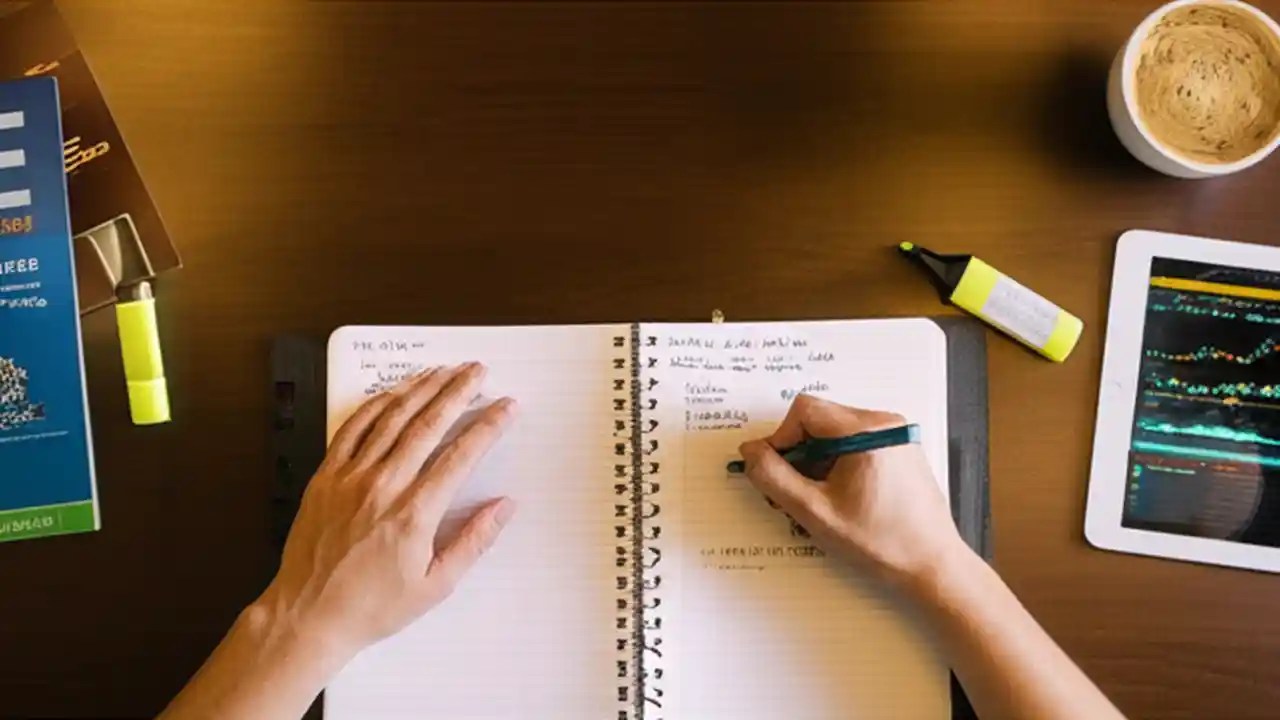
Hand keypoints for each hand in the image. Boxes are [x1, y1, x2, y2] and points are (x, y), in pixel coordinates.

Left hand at [257, 362, 517, 661]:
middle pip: (428, 424)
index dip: (488, 426)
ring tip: (443, 370)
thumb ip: (473, 541)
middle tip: (477, 372)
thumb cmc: (371, 607)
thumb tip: (504, 506)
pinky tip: (393, 393)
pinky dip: (376, 404)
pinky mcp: (325, 477)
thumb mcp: (435, 585)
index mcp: (414, 514)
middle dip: (457, 391)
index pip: (460, 456)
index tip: (506, 407)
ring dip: (421, 388)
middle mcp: (382, 487)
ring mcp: (350, 478)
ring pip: (391, 418)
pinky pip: (352, 429)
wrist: (308, 615)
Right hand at [738, 394, 966, 587]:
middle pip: (819, 419)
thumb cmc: (880, 543)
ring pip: (834, 431)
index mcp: (866, 432)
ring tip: (819, 499)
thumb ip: (773, 477)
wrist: (932, 565)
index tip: (773, 471)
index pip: (803, 411)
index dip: (779, 439)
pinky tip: (840, 497)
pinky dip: (837, 463)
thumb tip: (750, 451)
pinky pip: (855, 442)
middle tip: (792, 492)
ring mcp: (896, 434)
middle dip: (798, 453)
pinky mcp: (899, 448)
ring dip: (816, 460)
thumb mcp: (815, 512)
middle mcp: (884, 423)